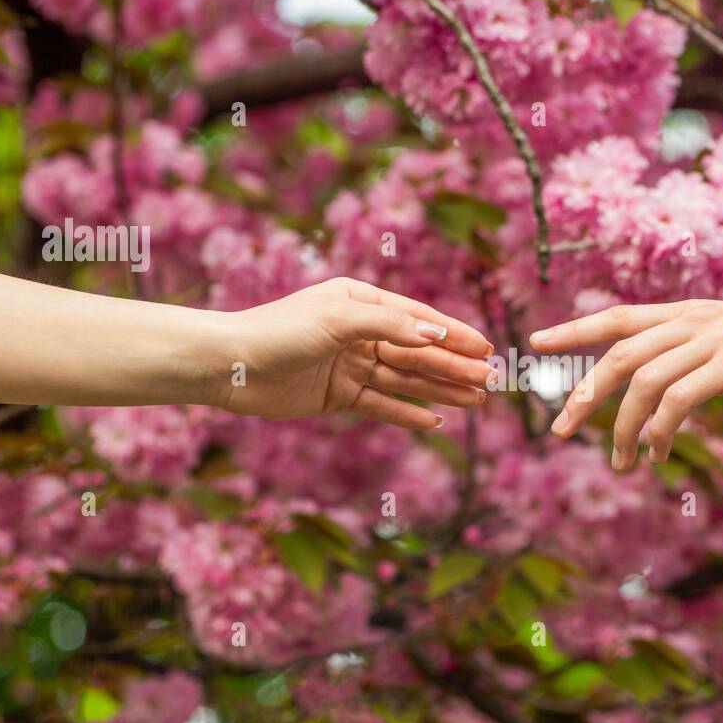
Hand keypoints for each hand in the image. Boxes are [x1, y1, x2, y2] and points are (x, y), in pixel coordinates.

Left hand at [220, 277, 494, 426]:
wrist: (231, 365)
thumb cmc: (279, 331)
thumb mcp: (339, 321)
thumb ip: (391, 326)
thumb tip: (437, 333)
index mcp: (360, 302)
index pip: (418, 319)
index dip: (454, 334)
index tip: (487, 348)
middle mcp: (358, 332)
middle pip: (417, 352)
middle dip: (454, 366)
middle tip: (491, 382)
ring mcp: (349, 365)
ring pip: (405, 379)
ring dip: (440, 389)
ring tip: (475, 401)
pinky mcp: (337, 395)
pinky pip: (382, 404)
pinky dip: (408, 412)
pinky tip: (436, 420)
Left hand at [531, 300, 722, 468]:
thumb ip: (701, 356)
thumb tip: (672, 389)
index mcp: (690, 311)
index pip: (618, 316)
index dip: (574, 328)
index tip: (537, 342)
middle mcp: (694, 319)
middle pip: (618, 351)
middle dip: (583, 392)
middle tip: (558, 429)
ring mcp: (712, 340)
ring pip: (642, 380)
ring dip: (622, 426)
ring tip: (618, 463)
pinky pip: (676, 401)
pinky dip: (658, 432)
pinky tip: (655, 455)